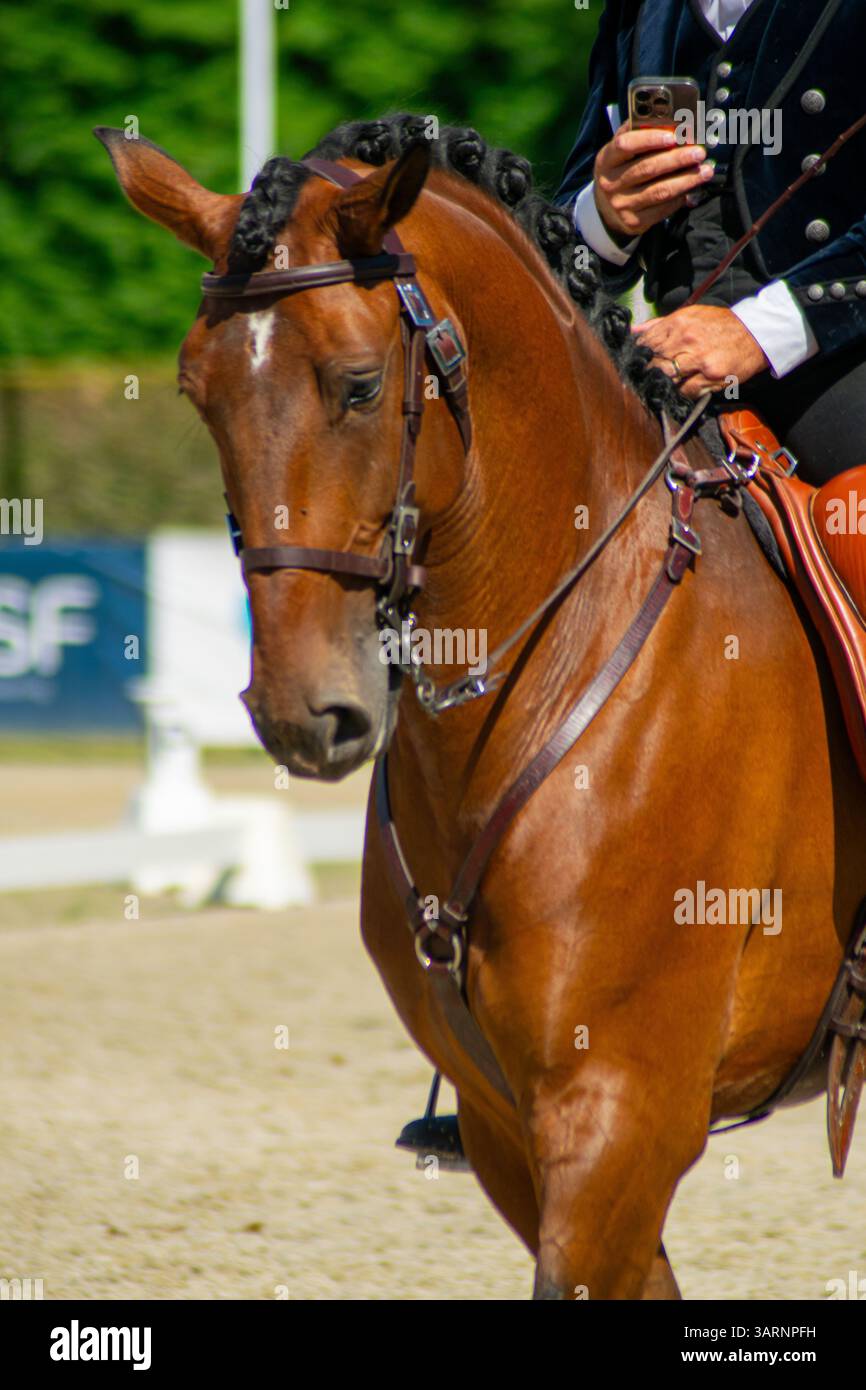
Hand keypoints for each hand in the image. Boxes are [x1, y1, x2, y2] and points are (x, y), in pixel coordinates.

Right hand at [593, 122, 714, 239]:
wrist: (607, 210)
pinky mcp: (634, 221)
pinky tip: (692, 189)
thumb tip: (671, 122)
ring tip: (705, 171)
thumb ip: (638, 135)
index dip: (650, 138)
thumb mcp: (621, 153)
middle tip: (698, 152)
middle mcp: (610, 183)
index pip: (625, 145)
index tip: (673, 135)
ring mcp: (622, 205)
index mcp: (606, 160)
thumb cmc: (621, 171)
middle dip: (677, 159)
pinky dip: (680, 198)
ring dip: (686, 179)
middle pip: (647, 168)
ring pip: (659, 190)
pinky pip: (662, 209)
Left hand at [631, 306, 769, 398]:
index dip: (640, 356)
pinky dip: (682, 392)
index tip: (639, 363)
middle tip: (650, 377)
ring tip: (666, 384)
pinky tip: (684, 387)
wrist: (755, 333)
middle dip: (649, 372)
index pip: (646, 344)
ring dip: (664, 384)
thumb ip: (660, 324)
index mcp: (679, 323)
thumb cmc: (721, 325)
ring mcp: (699, 359)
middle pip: (654, 363)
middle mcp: (687, 340)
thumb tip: (634, 332)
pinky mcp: (711, 375)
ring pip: (668, 378)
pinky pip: (686, 390)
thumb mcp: (691, 315)